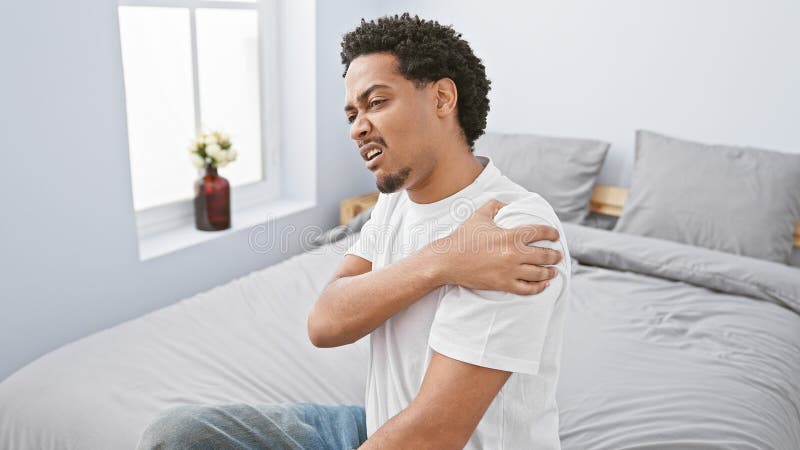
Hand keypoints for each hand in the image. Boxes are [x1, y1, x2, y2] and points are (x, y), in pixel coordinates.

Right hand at [423, 199, 561, 294]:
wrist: (448, 261)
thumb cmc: (463, 237)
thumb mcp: (479, 215)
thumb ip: (496, 205)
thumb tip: (507, 203)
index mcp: (511, 235)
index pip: (540, 232)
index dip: (551, 233)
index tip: (555, 235)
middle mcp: (514, 254)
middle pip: (544, 255)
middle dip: (555, 255)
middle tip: (558, 255)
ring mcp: (510, 271)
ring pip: (539, 274)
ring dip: (550, 272)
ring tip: (553, 270)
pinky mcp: (504, 284)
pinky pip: (528, 288)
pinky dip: (539, 287)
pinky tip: (543, 284)